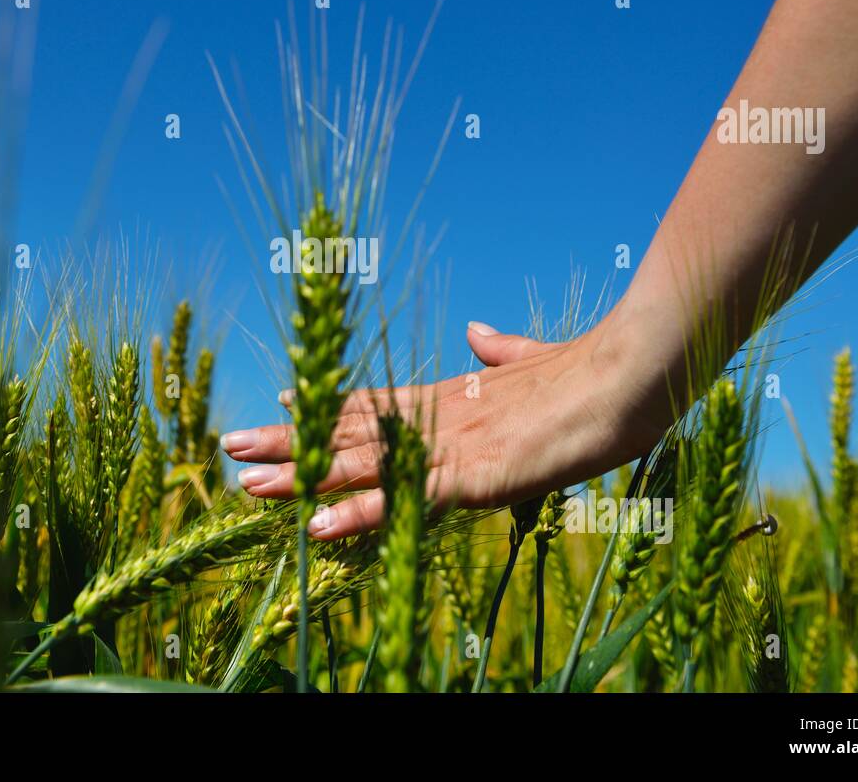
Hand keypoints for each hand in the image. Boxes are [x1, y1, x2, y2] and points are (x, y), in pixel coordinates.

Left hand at [221, 312, 664, 539]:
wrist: (627, 374)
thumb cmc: (589, 371)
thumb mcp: (535, 360)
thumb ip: (501, 351)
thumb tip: (477, 332)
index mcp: (451, 392)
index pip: (374, 400)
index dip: (325, 407)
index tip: (282, 406)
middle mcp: (437, 415)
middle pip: (348, 428)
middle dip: (288, 441)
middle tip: (230, 446)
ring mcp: (449, 445)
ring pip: (359, 462)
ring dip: (300, 476)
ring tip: (245, 482)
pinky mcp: (471, 475)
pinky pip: (402, 500)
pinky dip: (357, 514)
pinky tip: (315, 525)